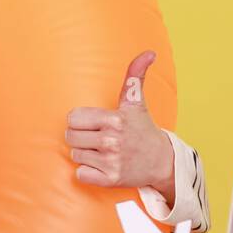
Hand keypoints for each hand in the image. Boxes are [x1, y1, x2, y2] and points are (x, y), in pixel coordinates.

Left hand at [65, 50, 175, 205]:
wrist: (162, 161)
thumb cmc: (143, 129)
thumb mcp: (136, 102)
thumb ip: (135, 76)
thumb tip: (149, 52)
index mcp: (114, 119)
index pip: (72, 118)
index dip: (80, 121)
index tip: (95, 124)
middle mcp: (112, 140)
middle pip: (70, 137)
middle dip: (80, 137)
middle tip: (98, 139)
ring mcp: (111, 161)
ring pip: (75, 155)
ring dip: (85, 155)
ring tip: (103, 152)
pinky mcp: (110, 179)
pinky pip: (80, 174)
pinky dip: (88, 173)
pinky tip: (102, 166)